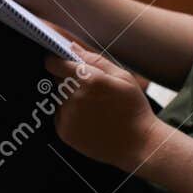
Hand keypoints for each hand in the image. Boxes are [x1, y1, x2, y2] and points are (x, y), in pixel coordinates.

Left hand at [42, 43, 158, 171]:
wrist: (138, 144)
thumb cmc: (134, 108)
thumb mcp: (122, 77)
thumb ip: (94, 60)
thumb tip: (71, 47)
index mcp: (88, 80)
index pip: (54, 63)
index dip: (57, 61)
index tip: (61, 62)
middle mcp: (74, 98)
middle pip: (57, 80)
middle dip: (69, 80)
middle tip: (92, 91)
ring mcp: (67, 116)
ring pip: (59, 98)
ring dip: (70, 98)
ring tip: (95, 108)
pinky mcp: (64, 132)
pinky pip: (60, 115)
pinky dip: (70, 114)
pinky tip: (90, 119)